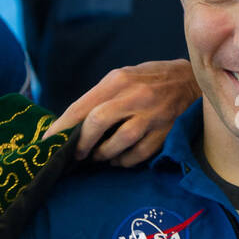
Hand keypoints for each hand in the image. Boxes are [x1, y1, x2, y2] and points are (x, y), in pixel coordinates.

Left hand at [44, 59, 200, 165]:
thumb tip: (72, 123)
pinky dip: (124, 161)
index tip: (47, 141)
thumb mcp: (124, 77)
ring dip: (103, 154)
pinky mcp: (165, 132)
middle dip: (83, 142)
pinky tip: (118, 159)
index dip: (62, 126)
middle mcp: (135, 96)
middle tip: (77, 153)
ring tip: (99, 156)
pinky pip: (138, 154)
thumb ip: (101, 97)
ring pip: (119, 142)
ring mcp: (152, 115)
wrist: (191, 80)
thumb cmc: (150, 80)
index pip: (83, 106)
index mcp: (119, 80)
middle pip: (98, 122)